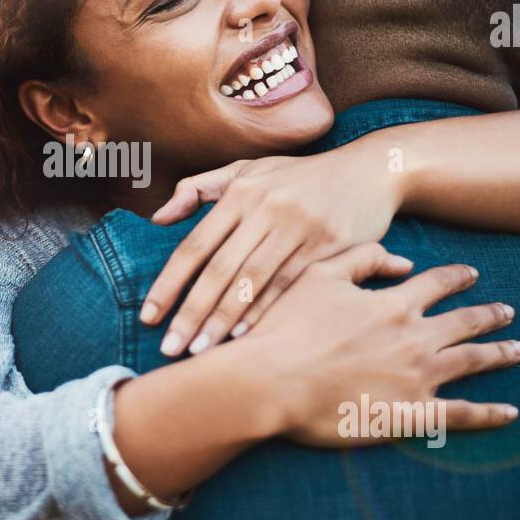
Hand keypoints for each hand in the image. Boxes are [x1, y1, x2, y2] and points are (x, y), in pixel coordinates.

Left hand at [143, 143, 402, 356]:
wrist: (370, 170)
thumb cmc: (300, 176)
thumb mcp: (249, 169)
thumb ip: (200, 188)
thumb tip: (157, 217)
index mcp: (240, 192)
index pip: (194, 246)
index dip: (169, 284)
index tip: (148, 316)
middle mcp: (266, 207)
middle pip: (219, 269)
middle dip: (191, 312)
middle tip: (168, 347)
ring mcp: (298, 226)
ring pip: (253, 281)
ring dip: (224, 320)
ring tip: (201, 350)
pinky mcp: (329, 245)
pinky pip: (289, 284)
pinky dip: (265, 312)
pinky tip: (245, 337)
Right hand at [237, 243, 519, 445]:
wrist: (272, 379)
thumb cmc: (288, 326)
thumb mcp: (319, 275)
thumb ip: (363, 260)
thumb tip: (403, 261)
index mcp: (393, 304)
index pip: (437, 283)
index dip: (457, 276)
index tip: (472, 273)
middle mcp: (414, 338)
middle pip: (464, 322)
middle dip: (490, 314)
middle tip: (509, 311)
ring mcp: (417, 378)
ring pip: (471, 362)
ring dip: (499, 354)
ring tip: (519, 349)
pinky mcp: (411, 415)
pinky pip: (461, 415)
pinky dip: (489, 414)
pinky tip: (511, 413)